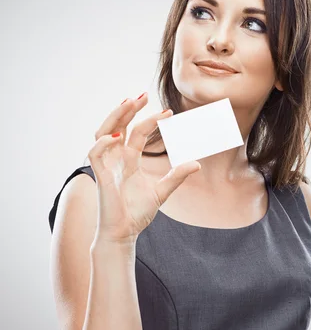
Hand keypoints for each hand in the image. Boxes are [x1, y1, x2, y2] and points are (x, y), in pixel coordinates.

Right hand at [88, 93, 201, 243]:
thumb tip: (196, 163)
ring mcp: (107, 166)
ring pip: (103, 132)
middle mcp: (116, 159)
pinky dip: (104, 142)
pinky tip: (118, 135)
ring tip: (128, 102)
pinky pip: (95, 154)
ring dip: (115, 117)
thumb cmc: (137, 213)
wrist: (124, 233)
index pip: (137, 133)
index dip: (150, 120)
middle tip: (143, 95)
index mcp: (129, 160)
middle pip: (117, 126)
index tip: (168, 112)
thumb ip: (176, 176)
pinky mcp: (100, 177)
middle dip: (128, 109)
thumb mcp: (162, 192)